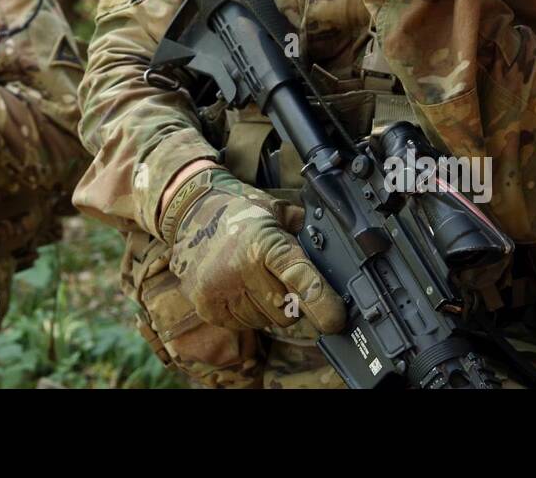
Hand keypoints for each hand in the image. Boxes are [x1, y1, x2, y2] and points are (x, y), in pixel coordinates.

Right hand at [163, 168, 345, 334]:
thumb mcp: (277, 211)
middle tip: (280, 278)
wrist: (191, 212)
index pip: (299, 279)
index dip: (322, 302)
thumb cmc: (240, 211)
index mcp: (263, 242)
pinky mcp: (207, 306)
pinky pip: (244, 325)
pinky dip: (248, 311)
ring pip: (266, 321)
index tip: (335, 319)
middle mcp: (239, 268)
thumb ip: (307, 232)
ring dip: (269, 307)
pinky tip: (239, 287)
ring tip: (255, 278)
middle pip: (288, 310)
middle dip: (293, 301)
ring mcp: (220, 290)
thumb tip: (343, 254)